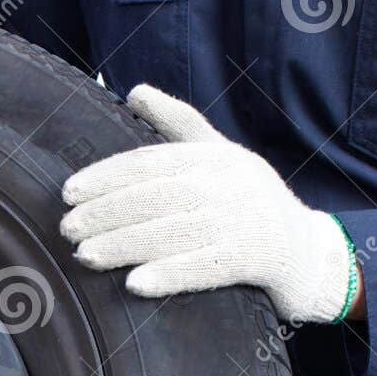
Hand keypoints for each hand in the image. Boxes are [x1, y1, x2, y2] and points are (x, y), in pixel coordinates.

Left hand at [61, 86, 360, 322]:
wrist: (309, 252)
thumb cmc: (251, 202)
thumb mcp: (220, 155)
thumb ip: (178, 124)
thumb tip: (134, 90)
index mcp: (214, 157)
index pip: (151, 163)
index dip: (107, 176)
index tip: (69, 192)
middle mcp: (229, 183)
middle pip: (156, 196)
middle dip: (107, 212)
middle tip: (67, 228)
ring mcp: (243, 221)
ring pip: (173, 232)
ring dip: (125, 245)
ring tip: (85, 256)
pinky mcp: (255, 259)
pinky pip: (205, 267)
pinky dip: (169, 275)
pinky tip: (135, 284)